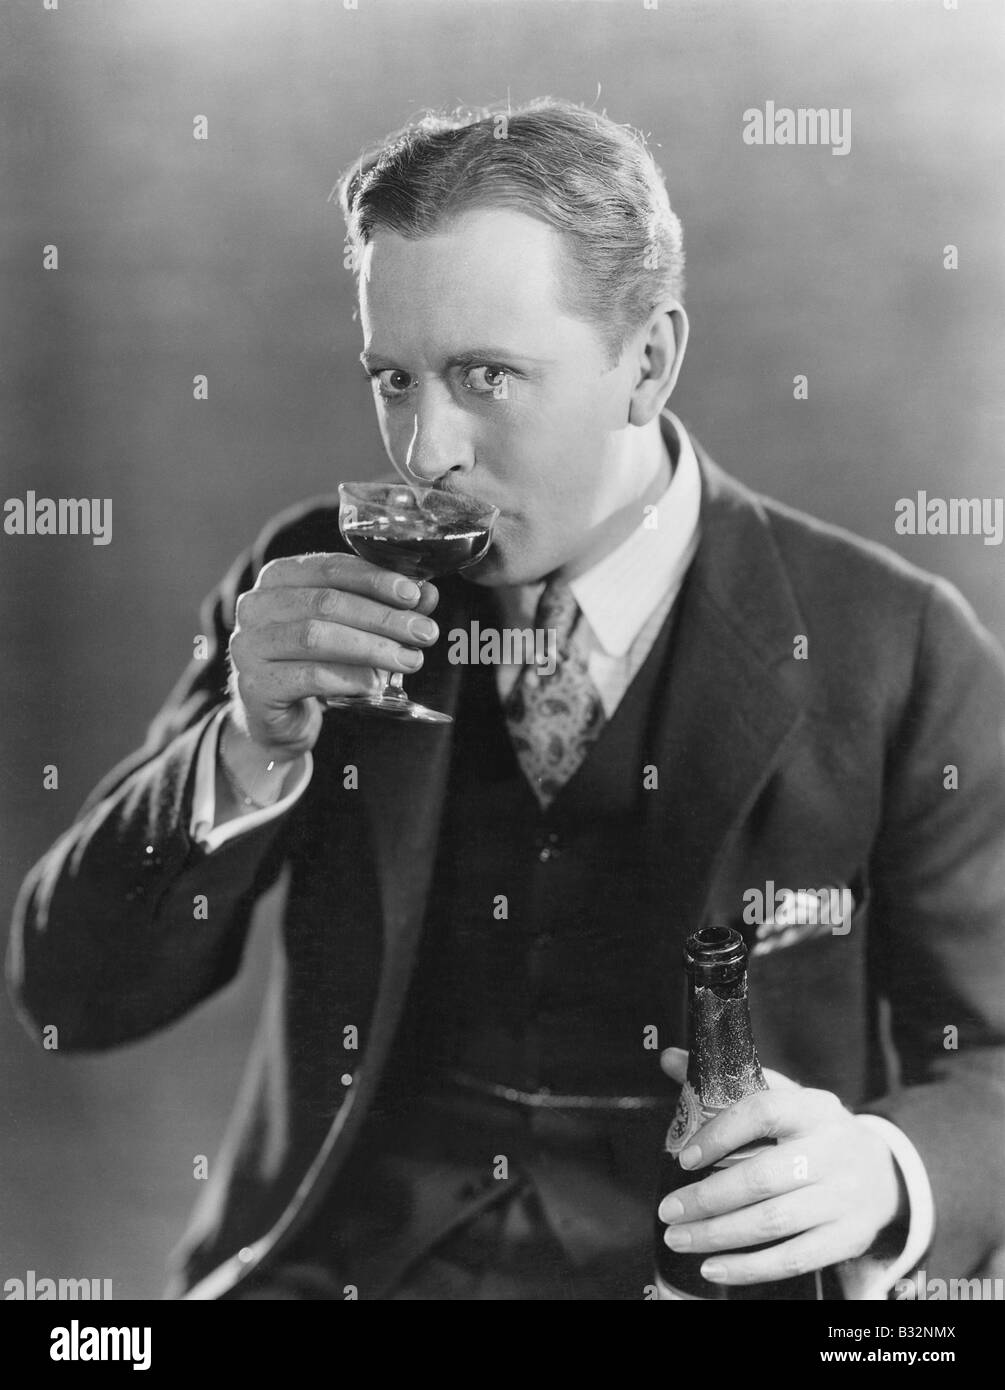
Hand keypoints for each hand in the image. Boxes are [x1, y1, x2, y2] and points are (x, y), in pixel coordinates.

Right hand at [226, 553, 439, 757]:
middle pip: (327, 602)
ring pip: (317, 637)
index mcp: (278, 578)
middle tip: (424, 633)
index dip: (376, 579)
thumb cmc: (314, 663)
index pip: (330, 567)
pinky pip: (310, 676)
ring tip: (410, 660)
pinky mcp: (255, 685)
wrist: (276, 718)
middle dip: (383, 617)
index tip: (415, 594)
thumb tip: (427, 595)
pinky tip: (375, 685)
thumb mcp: (350, 631)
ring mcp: (249, 645)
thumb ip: (384, 609)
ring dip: (372, 648)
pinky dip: (349, 679)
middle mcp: (256, 606)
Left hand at [657, 1047, 902, 1287]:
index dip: (720, 1133)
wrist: (882, 1171)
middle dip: (708, 1198)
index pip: (763, 1111)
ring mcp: (843, 1198)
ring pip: (774, 1221)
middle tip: (668, 1210)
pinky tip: (714, 1267)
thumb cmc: (815, 1132)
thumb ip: (727, 1081)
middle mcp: (831, 1151)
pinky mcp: (847, 1238)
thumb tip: (670, 1058)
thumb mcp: (784, 1097)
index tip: (683, 1157)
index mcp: (812, 1109)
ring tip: (678, 1237)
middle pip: (764, 1177)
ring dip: (719, 1234)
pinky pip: (794, 1258)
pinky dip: (750, 1267)